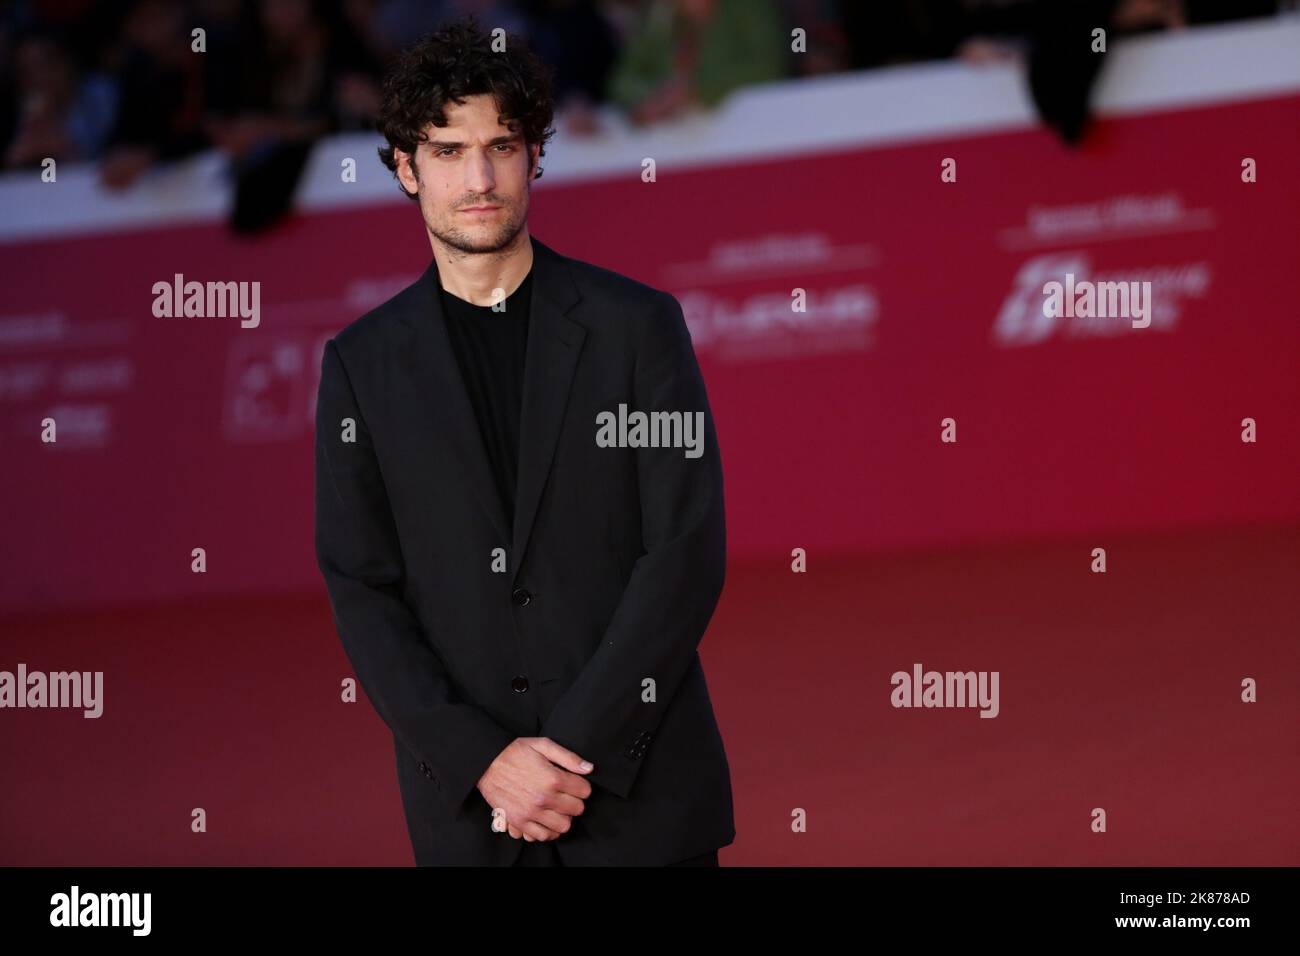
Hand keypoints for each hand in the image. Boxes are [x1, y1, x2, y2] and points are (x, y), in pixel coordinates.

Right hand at [476, 737, 593, 841]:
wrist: (486, 762)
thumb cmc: (515, 752)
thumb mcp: (543, 745)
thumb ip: (568, 757)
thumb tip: (589, 768)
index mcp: (552, 778)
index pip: (585, 791)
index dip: (581, 786)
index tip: (574, 783)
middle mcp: (543, 798)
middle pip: (576, 809)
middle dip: (575, 801)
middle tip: (566, 795)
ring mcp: (531, 812)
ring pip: (563, 826)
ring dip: (564, 817)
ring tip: (557, 808)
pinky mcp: (519, 821)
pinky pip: (543, 836)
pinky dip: (548, 830)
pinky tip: (546, 819)